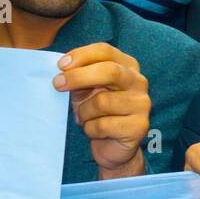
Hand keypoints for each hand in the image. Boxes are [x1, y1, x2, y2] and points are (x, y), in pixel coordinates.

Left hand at [54, 45, 149, 179]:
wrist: (112, 147)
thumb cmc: (97, 113)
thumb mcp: (85, 90)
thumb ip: (78, 76)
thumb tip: (63, 69)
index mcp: (127, 66)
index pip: (105, 51)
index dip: (82, 55)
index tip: (61, 65)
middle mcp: (138, 82)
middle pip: (110, 71)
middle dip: (79, 76)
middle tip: (57, 84)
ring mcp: (142, 104)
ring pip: (103, 102)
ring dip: (84, 112)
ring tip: (84, 118)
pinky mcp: (139, 126)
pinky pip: (103, 125)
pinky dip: (90, 129)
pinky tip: (94, 131)